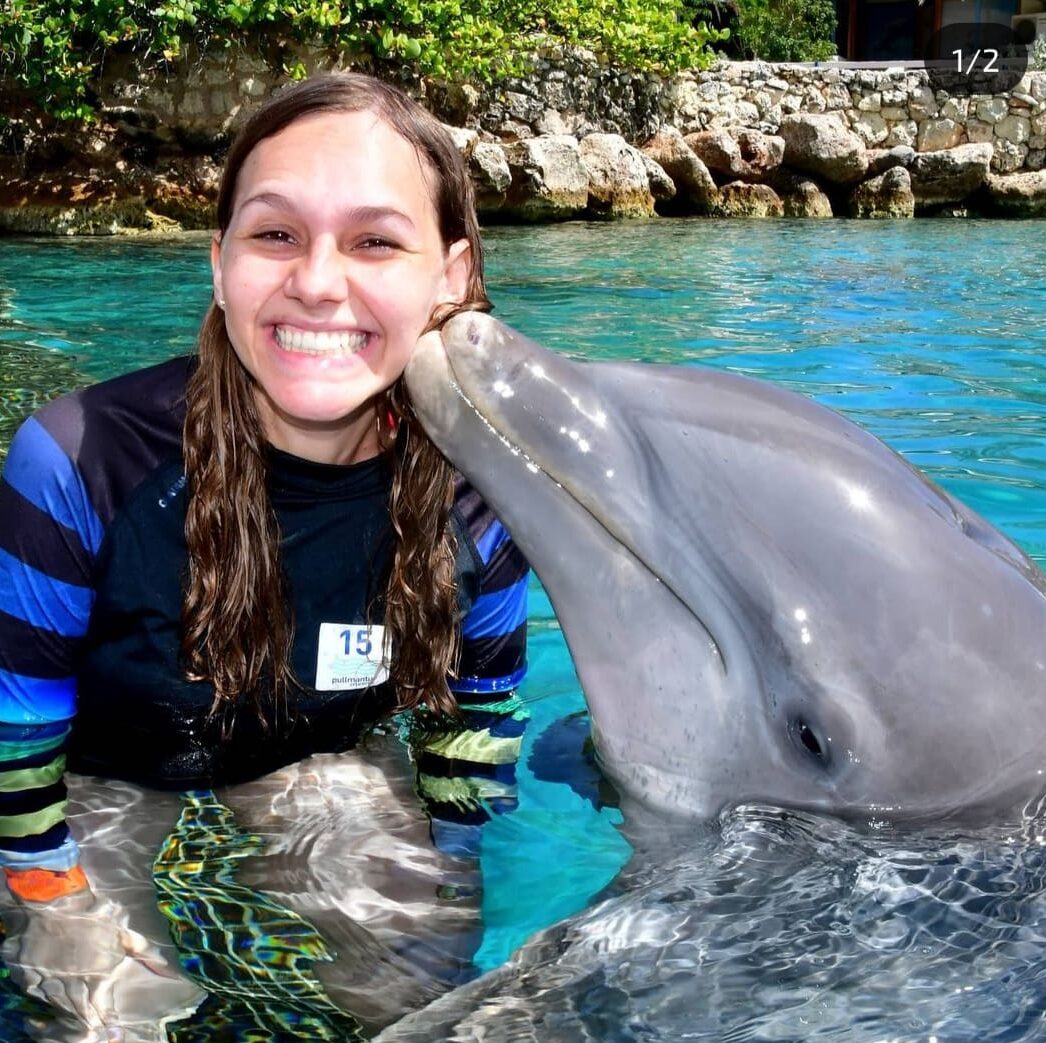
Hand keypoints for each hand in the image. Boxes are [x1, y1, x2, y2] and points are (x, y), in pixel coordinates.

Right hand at [2, 885, 203, 1041]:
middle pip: (79, 1009)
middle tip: (92, 1029)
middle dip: (86, 1019)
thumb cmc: (93, 915)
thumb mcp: (123, 930)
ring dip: (67, 1011)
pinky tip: (50, 998)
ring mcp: (48, 980)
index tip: (110, 1024)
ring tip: (76, 1018)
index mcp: (96, 975)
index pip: (101, 1006)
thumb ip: (144, 950)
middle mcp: (72, 984)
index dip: (105, 1016)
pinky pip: (36, 993)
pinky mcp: (29, 974)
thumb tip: (165, 967)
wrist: (53, 903)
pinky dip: (44, 997)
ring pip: (57, 1004)